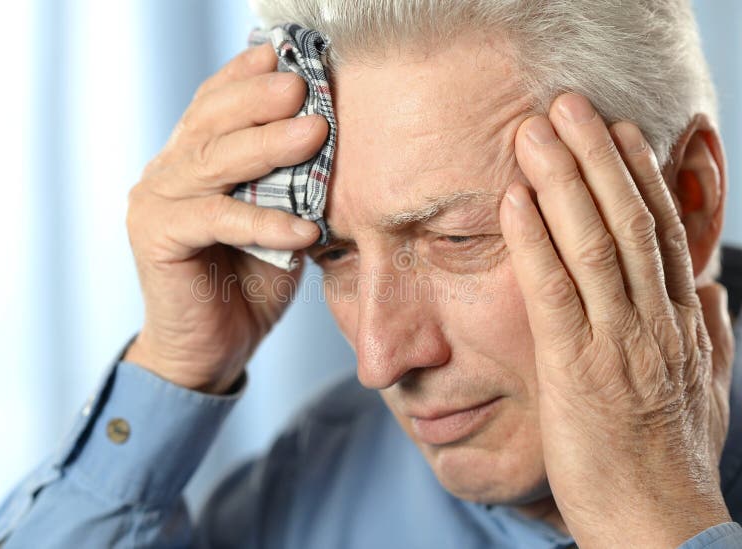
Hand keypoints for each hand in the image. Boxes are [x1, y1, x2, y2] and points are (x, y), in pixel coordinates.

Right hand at [124, 44, 327, 392]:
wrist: (213, 348)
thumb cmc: (248, 281)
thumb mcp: (278, 222)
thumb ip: (288, 183)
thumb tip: (325, 137)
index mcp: (192, 160)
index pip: (216, 105)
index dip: (247, 77)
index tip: (284, 55)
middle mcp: (166, 173)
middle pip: (211, 123)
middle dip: (260, 101)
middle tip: (303, 87)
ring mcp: (154, 202)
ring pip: (212, 163)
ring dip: (266, 147)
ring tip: (313, 133)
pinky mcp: (155, 238)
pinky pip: (216, 220)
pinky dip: (262, 223)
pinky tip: (302, 230)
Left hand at [499, 93, 733, 547]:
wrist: (661, 527)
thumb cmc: (673, 461)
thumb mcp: (707, 390)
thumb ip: (713, 335)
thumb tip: (713, 291)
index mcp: (682, 323)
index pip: (663, 232)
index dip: (638, 176)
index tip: (616, 133)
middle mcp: (654, 321)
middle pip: (628, 220)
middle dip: (595, 156)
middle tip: (566, 106)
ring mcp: (616, 341)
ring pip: (593, 242)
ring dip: (562, 180)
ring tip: (536, 131)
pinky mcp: (575, 369)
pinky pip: (553, 291)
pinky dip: (533, 241)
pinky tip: (514, 200)